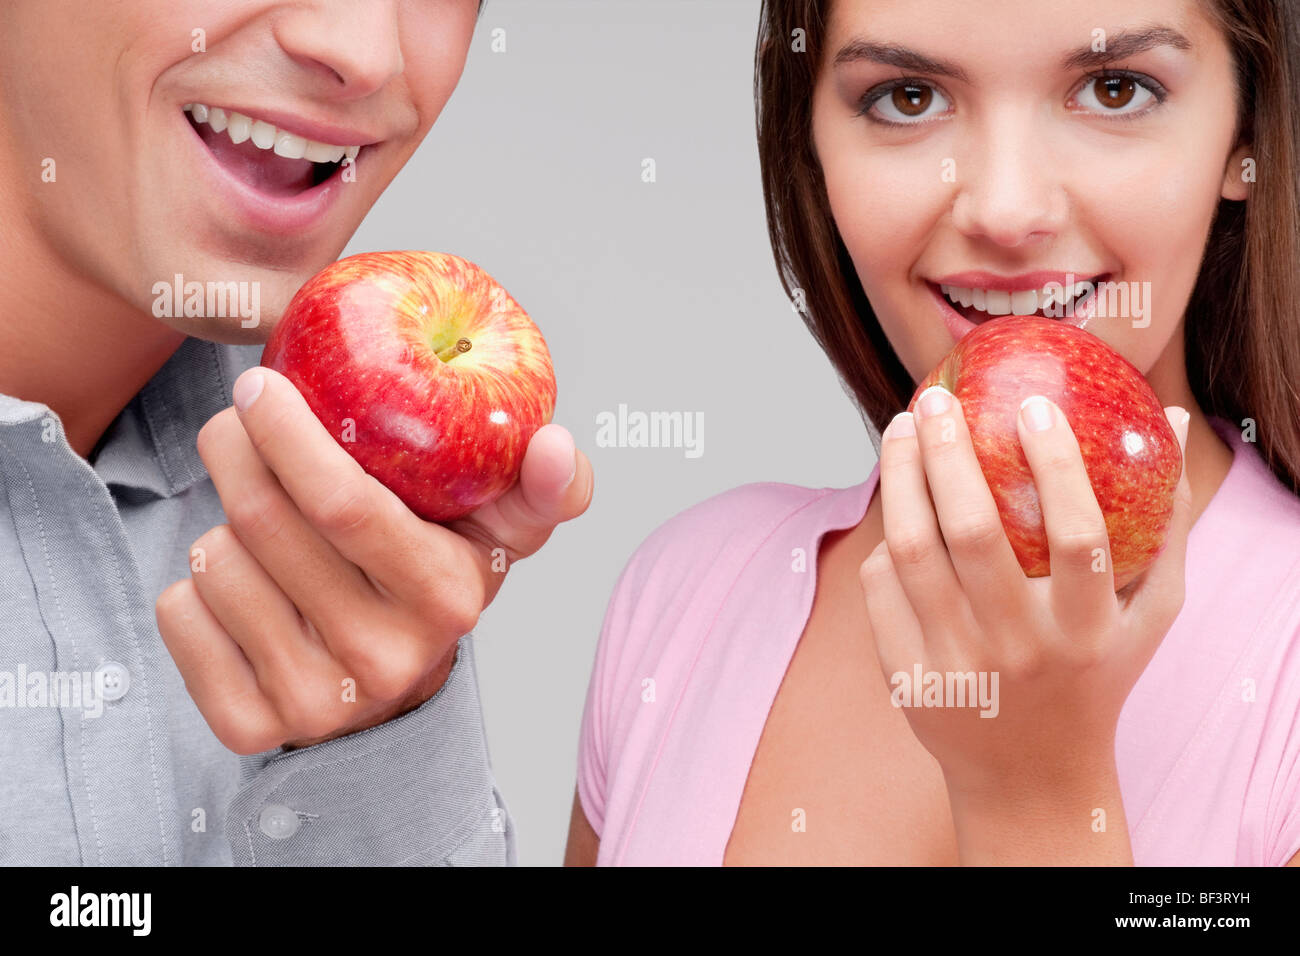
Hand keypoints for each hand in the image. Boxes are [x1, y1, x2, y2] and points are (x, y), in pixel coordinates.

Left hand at [156, 367, 592, 753]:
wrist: (391, 684)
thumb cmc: (436, 575)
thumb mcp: (501, 529)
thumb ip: (544, 482)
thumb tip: (556, 444)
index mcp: (445, 597)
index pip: (345, 504)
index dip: (289, 434)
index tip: (260, 386)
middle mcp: (383, 660)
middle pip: (265, 523)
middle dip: (233, 450)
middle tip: (235, 422)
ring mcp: (315, 702)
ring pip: (216, 564)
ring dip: (218, 518)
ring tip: (257, 520)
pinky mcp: (250, 726)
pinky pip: (177, 614)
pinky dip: (190, 581)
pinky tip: (237, 581)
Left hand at [859, 386, 1190, 802]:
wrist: (1031, 776)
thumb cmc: (1094, 675)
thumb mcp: (1147, 615)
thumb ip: (1167, 525)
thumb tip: (1177, 422)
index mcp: (1086, 632)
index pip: (1078, 536)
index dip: (1057, 465)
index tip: (1031, 407)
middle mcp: (1020, 650)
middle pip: (972, 533)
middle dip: (946, 452)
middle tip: (934, 400)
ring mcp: (958, 668)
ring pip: (910, 554)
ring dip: (898, 479)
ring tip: (900, 431)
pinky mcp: (907, 679)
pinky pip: (881, 590)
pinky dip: (883, 544)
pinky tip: (897, 509)